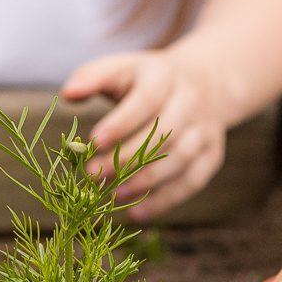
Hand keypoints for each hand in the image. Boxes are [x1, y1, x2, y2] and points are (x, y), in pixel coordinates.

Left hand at [61, 51, 240, 221]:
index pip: (145, 101)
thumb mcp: (121, 68)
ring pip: (179, 159)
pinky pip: (191, 182)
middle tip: (92, 176)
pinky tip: (137, 213)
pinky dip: (165, 201)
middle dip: (127, 159)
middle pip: (163, 135)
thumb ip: (92, 77)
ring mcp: (205, 130)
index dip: (121, 124)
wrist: (205, 82)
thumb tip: (69, 94)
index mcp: (165, 77)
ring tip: (112, 197)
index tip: (92, 143)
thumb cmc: (146, 81)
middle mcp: (191, 102)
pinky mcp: (212, 155)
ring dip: (144, 182)